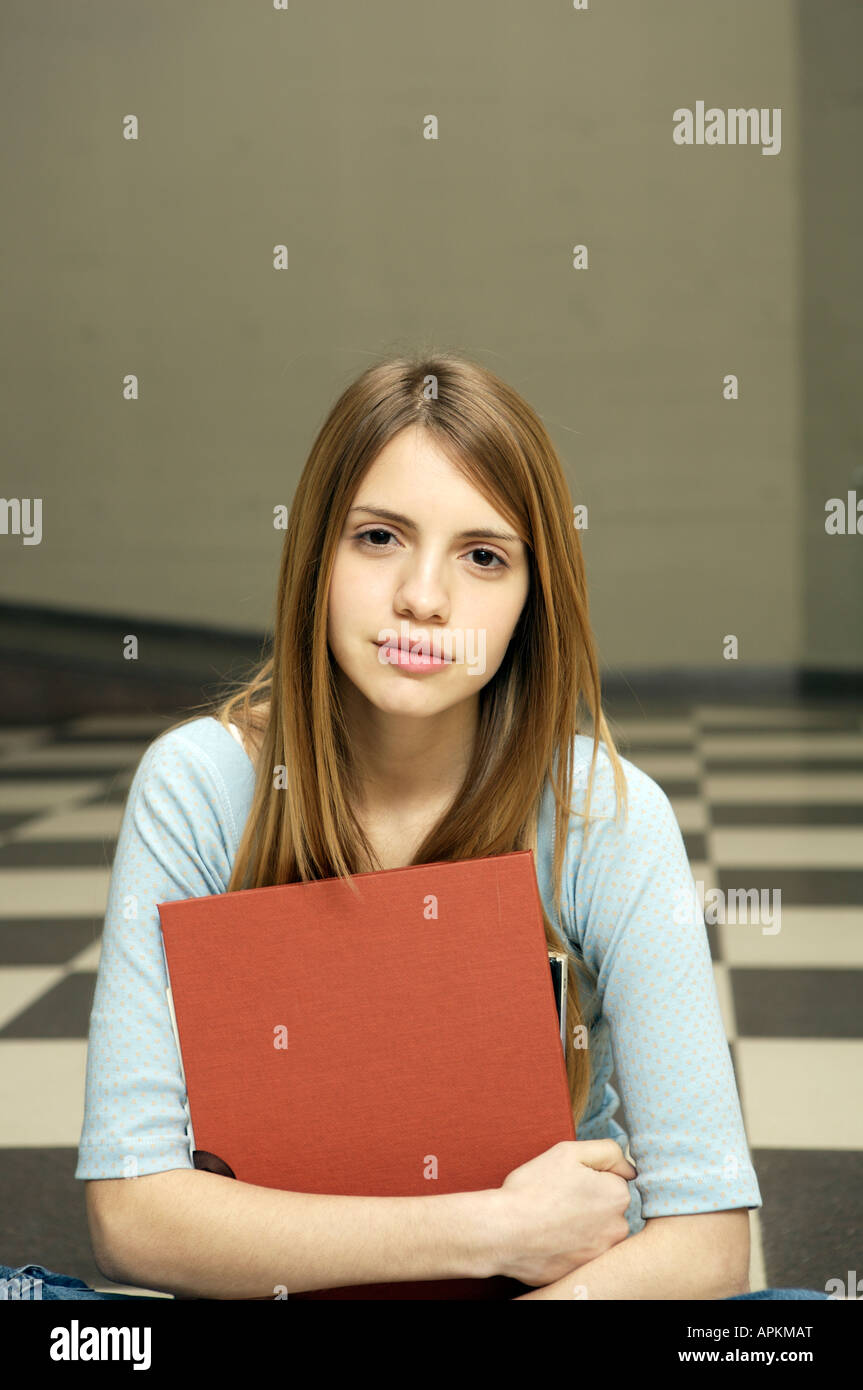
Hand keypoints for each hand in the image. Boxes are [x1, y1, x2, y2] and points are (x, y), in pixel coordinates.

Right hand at [491, 1139, 635, 1286]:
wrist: (503, 1231)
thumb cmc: (533, 1189)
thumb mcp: (569, 1152)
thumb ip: (607, 1152)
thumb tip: (629, 1168)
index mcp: (617, 1196)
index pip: (612, 1180)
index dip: (587, 1177)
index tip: (567, 1181)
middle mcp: (617, 1229)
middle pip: (606, 1208)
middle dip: (587, 1203)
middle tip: (557, 1200)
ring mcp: (600, 1254)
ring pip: (594, 1231)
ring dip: (579, 1226)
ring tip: (551, 1220)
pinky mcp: (583, 1272)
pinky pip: (580, 1253)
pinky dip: (568, 1246)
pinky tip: (549, 1239)